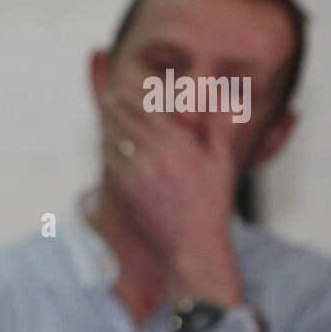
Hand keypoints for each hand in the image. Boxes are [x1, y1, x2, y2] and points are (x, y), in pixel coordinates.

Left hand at [99, 86, 242, 305]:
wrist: (192, 245)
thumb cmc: (211, 205)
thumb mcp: (221, 163)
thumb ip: (218, 129)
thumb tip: (225, 100)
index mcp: (177, 144)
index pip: (146, 110)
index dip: (132, 96)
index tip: (125, 87)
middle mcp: (153, 154)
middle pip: (125, 120)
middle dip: (115, 105)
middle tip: (109, 94)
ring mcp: (135, 172)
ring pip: (113, 138)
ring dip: (108, 123)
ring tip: (106, 112)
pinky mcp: (125, 189)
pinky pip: (110, 160)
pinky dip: (107, 146)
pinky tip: (107, 140)